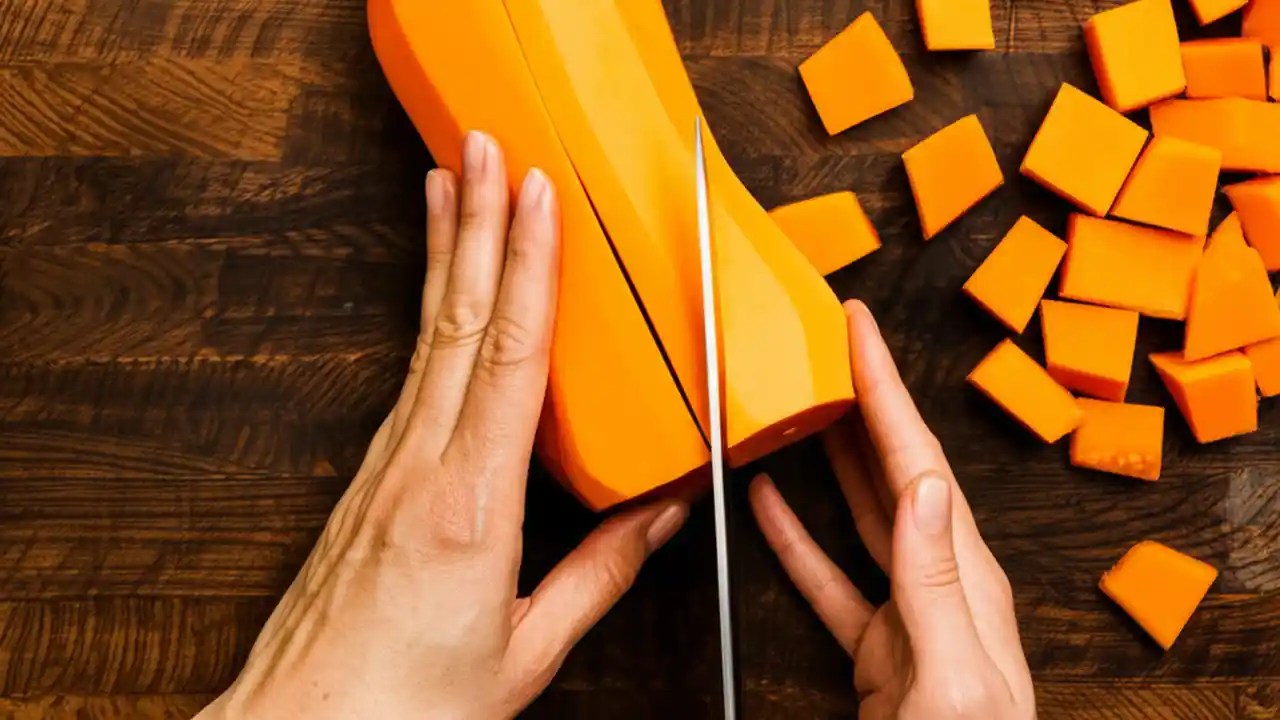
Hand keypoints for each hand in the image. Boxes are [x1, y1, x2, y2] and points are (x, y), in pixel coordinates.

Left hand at [198, 132, 688, 719]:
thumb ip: (600, 574)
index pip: (509, 359)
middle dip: (476, 223)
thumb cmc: (408, 705)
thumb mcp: (527, 653)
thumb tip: (657, 515)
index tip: (538, 200)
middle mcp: (420, 468)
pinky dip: (429, 314)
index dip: (528, 269)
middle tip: (485, 147)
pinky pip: (411, 374)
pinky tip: (437, 293)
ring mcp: (385, 467)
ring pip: (426, 338)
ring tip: (452, 187)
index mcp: (472, 507)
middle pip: (455, 322)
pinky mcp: (368, 478)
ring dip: (444, 255)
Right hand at [750, 301, 1034, 718]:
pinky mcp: (875, 650)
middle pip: (891, 470)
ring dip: (827, 455)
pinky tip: (771, 504)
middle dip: (861, 402)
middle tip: (827, 345)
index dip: (886, 390)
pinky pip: (829, 578)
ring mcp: (906, 616)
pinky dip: (797, 537)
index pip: (918, 463)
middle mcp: (938, 583)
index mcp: (963, 579)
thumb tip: (921, 487)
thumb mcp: (957, 676)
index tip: (858, 331)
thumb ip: (937, 584)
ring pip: (858, 514)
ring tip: (798, 404)